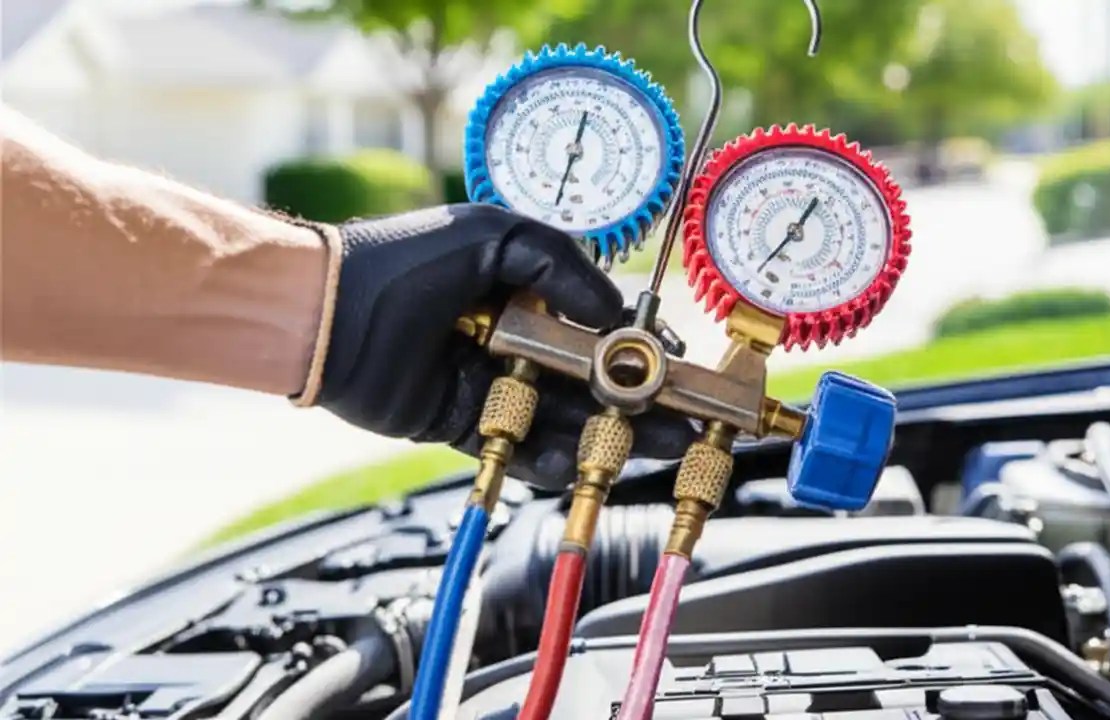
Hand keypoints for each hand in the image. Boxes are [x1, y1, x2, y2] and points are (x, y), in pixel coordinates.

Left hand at [315, 204, 695, 488]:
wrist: (327, 310)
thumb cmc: (406, 259)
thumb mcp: (496, 235)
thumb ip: (563, 267)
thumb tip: (615, 314)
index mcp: (522, 290)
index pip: (595, 324)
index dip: (638, 348)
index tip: (676, 366)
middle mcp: (510, 338)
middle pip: (588, 378)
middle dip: (637, 401)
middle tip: (684, 422)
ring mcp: (487, 383)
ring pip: (559, 417)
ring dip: (606, 434)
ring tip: (652, 447)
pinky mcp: (460, 423)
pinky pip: (514, 447)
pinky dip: (547, 459)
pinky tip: (580, 460)